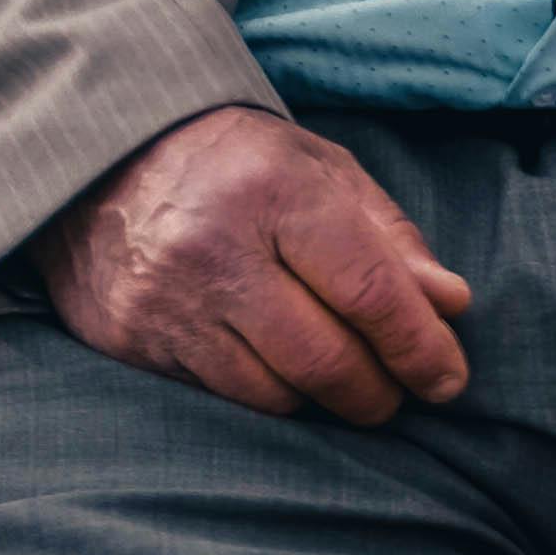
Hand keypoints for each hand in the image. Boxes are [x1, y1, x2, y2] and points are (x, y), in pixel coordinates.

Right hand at [37, 105, 473, 422]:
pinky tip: (276, 368)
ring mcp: (163, 301)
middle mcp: (213, 249)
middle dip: (378, 392)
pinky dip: (263, 394)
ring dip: (322, 399)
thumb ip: (390, 239)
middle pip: (325, 360)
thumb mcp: (322, 172)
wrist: (104, 155)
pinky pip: (220, 399)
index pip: (368, 292)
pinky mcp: (128, 340)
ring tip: (338, 377)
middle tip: (398, 392)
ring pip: (274, 394)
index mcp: (274, 192)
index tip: (447, 379)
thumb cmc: (237, 164)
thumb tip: (450, 305)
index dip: (419, 347)